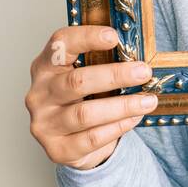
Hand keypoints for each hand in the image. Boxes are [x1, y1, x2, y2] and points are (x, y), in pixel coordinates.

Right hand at [25, 25, 158, 169]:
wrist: (73, 141)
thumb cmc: (84, 98)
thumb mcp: (87, 74)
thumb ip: (103, 62)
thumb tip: (137, 56)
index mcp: (45, 66)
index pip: (60, 44)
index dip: (86, 37)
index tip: (114, 37)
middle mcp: (39, 94)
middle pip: (77, 82)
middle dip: (115, 75)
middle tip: (143, 72)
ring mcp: (44, 124)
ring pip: (85, 114)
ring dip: (123, 106)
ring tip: (148, 100)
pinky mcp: (56, 149)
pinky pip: (92, 138)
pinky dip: (118, 127)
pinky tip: (134, 118)